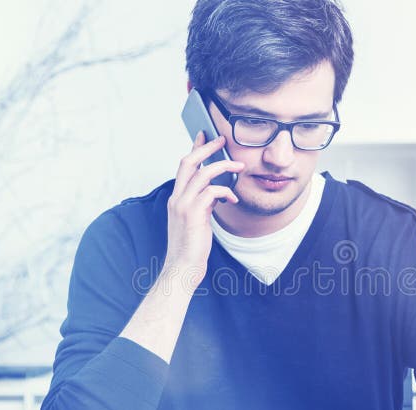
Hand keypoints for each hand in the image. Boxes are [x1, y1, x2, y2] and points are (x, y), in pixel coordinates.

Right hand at [165, 132, 243, 284]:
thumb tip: (217, 193)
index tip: (205, 135)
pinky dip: (226, 191)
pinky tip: (233, 198)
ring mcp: (182, 206)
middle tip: (223, 140)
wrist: (182, 269)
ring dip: (223, 167)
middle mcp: (176, 198)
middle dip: (206, 147)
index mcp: (176, 198)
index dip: (195, 148)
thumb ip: (202, 204)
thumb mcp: (196, 221)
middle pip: (188, 162)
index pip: (184, 166)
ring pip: (202, 173)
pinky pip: (212, 192)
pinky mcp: (193, 215)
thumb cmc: (191, 248)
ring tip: (239, 166)